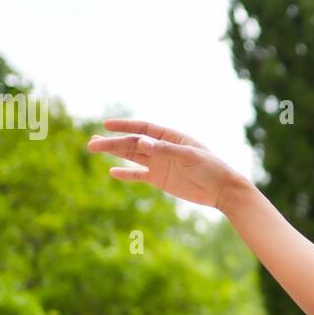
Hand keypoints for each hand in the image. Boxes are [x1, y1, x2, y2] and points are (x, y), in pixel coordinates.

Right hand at [86, 118, 247, 209]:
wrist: (222, 189)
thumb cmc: (210, 168)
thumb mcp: (189, 156)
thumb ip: (166, 150)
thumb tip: (142, 142)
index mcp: (170, 137)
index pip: (142, 128)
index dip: (124, 126)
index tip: (106, 125)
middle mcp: (162, 148)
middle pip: (132, 143)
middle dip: (112, 143)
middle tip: (91, 144)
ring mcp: (160, 164)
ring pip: (132, 156)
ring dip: (114, 153)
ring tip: (94, 148)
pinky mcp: (161, 180)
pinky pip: (139, 175)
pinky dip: (126, 174)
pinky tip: (112, 171)